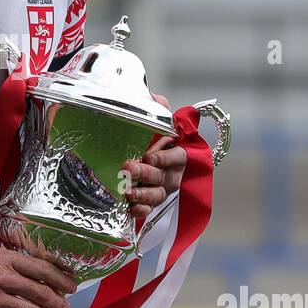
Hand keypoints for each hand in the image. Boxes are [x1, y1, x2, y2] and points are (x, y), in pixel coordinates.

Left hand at [123, 92, 185, 219]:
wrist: (139, 155)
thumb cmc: (151, 138)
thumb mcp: (156, 122)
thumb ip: (158, 108)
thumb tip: (153, 97)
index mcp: (177, 154)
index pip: (179, 156)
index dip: (166, 158)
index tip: (150, 155)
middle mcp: (171, 174)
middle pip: (163, 177)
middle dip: (146, 173)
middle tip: (129, 168)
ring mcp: (161, 190)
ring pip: (156, 195)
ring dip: (143, 194)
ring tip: (127, 191)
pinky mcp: (149, 203)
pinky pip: (148, 210)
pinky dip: (140, 210)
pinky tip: (130, 208)